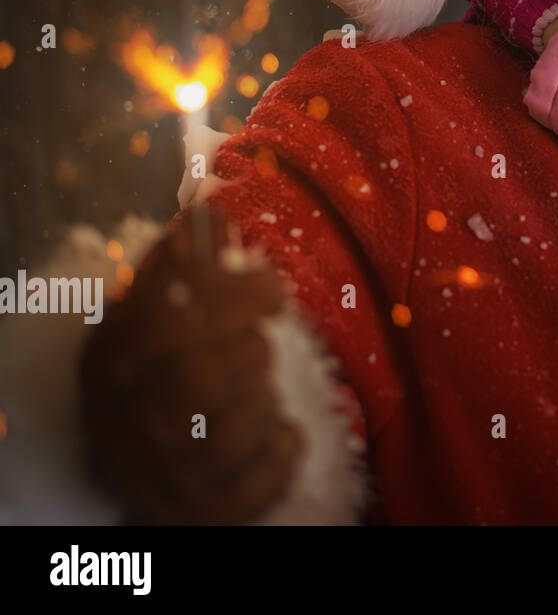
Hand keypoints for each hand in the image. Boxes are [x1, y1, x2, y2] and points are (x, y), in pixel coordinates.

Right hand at [79, 206, 303, 523]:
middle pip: (202, 375)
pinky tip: (276, 434)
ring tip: (255, 395)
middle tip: (255, 350)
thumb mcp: (148, 318)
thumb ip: (180, 267)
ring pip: (236, 424)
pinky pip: (267, 472)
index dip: (234, 296)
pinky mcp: (206, 509)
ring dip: (263, 400)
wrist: (144, 473)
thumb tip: (214, 209)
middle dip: (248, 354)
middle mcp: (128, 416)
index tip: (274, 289)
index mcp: (112, 357)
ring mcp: (164, 470)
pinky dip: (283, 447)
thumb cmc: (156, 377)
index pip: (170, 317)